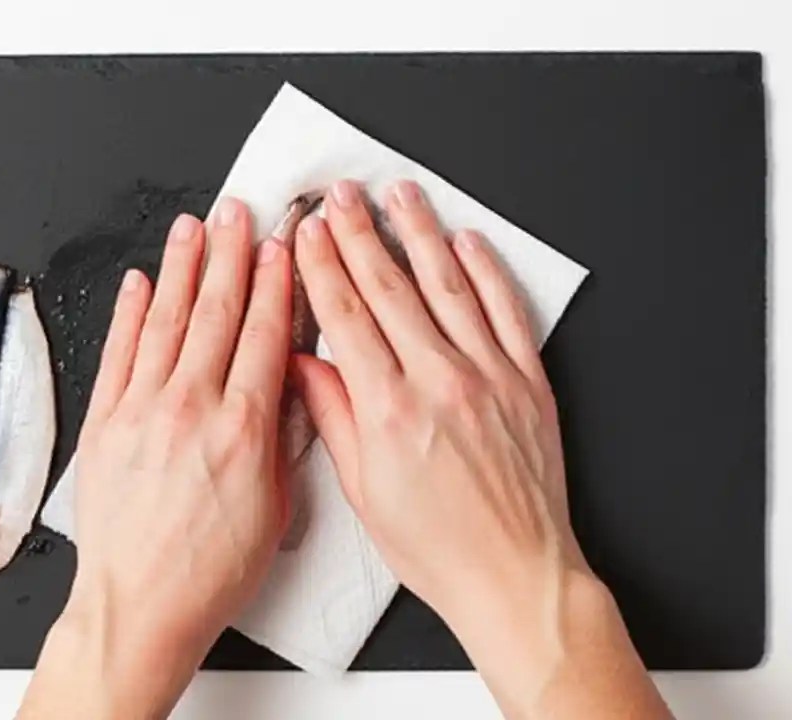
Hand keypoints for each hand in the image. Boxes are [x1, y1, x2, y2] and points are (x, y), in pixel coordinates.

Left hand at [20, 198, 291, 719]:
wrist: (141, 607)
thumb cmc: (209, 572)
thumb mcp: (276, 511)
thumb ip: (284, 439)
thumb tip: (291, 385)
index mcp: (243, 429)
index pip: (264, 334)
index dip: (275, 283)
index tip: (281, 247)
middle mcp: (191, 409)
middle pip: (216, 312)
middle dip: (231, 254)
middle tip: (238, 212)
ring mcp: (142, 411)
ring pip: (167, 321)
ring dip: (183, 268)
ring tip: (193, 226)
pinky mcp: (105, 424)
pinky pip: (118, 353)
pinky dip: (130, 313)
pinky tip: (141, 282)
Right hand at [291, 179, 670, 718]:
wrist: (514, 574)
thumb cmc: (437, 546)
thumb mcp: (362, 490)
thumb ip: (332, 415)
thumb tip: (304, 364)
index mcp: (390, 411)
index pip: (347, 317)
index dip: (323, 266)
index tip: (308, 233)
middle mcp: (440, 383)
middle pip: (391, 288)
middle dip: (360, 233)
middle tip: (342, 195)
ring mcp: (489, 376)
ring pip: (448, 286)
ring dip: (419, 233)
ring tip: (399, 195)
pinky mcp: (527, 382)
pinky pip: (505, 311)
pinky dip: (487, 270)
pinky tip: (466, 241)